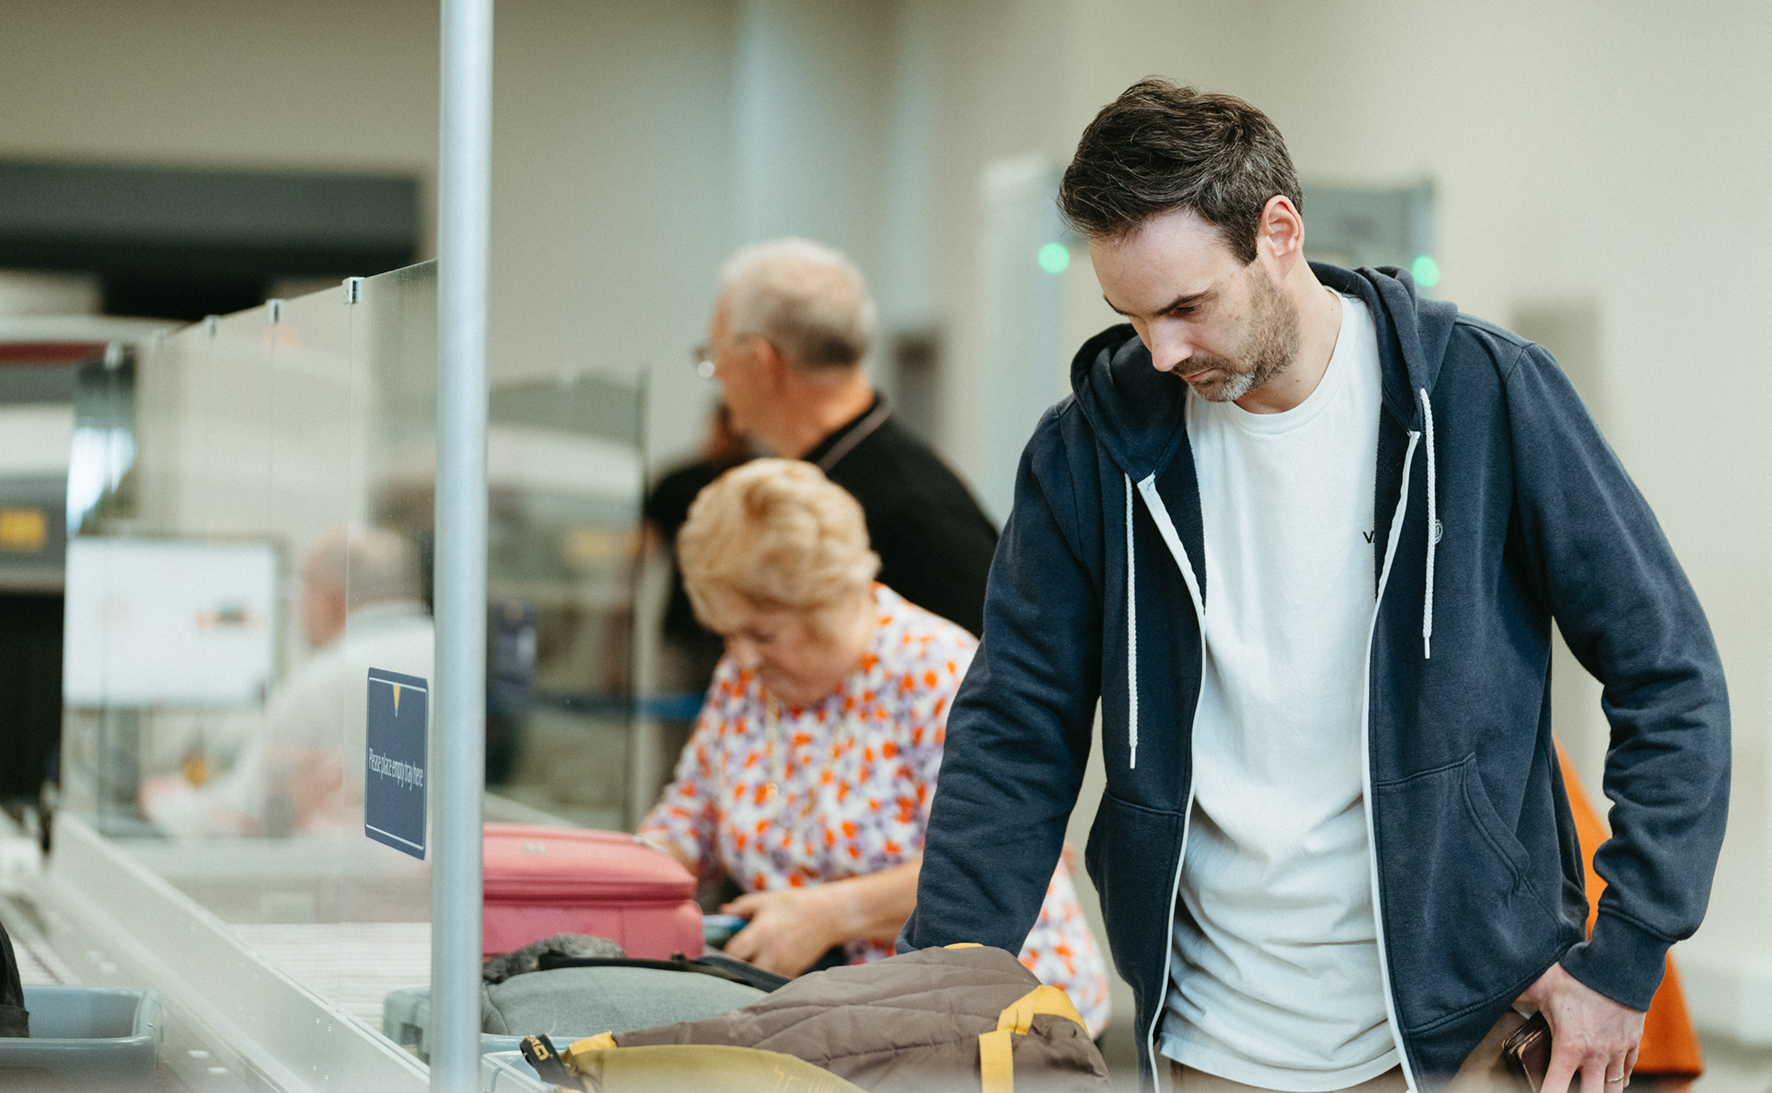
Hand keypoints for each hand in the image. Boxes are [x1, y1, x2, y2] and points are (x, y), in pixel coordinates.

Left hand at [720, 886, 844, 976]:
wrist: (828, 915)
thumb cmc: (794, 904)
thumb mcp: (766, 900)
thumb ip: (741, 906)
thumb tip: (722, 912)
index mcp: (761, 932)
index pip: (733, 953)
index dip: (724, 954)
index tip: (724, 951)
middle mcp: (771, 952)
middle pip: (743, 972)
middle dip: (736, 968)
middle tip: (734, 962)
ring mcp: (784, 964)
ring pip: (758, 980)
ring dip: (751, 974)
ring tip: (750, 965)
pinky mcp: (794, 971)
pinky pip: (773, 980)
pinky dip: (767, 975)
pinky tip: (767, 966)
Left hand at [1517, 962, 1646, 1092]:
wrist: (1619, 966)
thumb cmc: (1577, 976)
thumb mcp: (1541, 985)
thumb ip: (1519, 994)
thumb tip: (1491, 989)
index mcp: (1569, 1047)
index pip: (1555, 1089)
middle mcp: (1595, 1056)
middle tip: (1567, 1088)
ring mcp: (1616, 1051)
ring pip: (1613, 1089)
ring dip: (1600, 1091)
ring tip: (1587, 1087)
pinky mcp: (1632, 1043)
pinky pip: (1627, 1071)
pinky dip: (1618, 1079)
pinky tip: (1609, 1080)